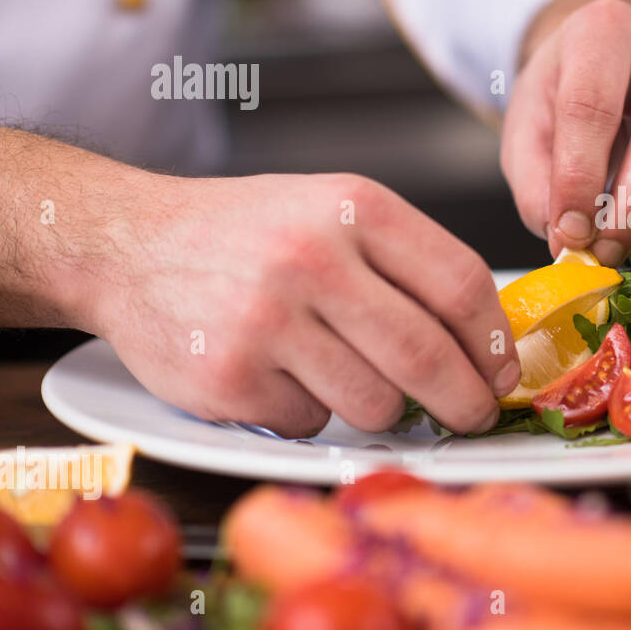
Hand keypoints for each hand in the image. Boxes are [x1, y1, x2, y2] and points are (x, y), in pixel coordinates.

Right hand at [89, 173, 517, 437]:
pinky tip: (282, 375)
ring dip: (379, 407)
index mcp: (354, 207)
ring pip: (375, 402)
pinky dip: (312, 412)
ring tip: (348, 375)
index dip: (493, 340)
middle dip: (464, 400)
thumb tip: (485, 342)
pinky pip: (311, 422)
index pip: (459, 283)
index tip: (502, 371)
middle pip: (426, 355)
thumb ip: (408, 262)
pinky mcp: (228, 378)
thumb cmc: (249, 233)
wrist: (128, 244)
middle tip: (473, 416)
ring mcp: (267, 319)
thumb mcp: (333, 210)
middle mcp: (312, 258)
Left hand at [501, 0, 630, 265]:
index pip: (593, 108)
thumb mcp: (527, 131)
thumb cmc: (563, 98)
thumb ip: (537, 185)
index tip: (569, 232)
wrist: (606, 65)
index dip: (579, 180)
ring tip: (628, 230)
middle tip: (606, 252)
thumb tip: (571, 237)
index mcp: (603, 29)